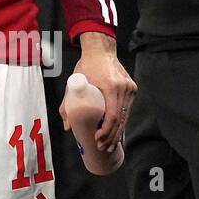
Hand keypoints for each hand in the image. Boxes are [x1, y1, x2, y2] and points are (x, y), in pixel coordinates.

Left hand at [71, 32, 136, 151]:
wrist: (101, 50)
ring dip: (118, 132)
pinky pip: (127, 110)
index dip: (106, 131)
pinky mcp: (132, 89)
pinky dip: (122, 122)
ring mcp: (130, 88)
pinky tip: (117, 132)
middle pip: (120, 119)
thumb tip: (68, 125)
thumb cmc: (87, 66)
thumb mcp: (74, 83)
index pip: (112, 115)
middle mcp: (123, 88)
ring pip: (126, 116)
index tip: (97, 138)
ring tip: (109, 144)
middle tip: (103, 147)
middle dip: (111, 136)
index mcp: (110, 86)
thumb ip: (67, 104)